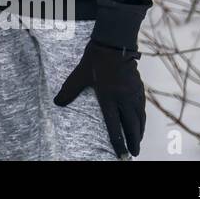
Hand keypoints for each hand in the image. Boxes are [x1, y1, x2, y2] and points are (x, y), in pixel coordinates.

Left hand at [53, 40, 145, 157]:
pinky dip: (142, 119)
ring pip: (139, 118)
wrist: (114, 44)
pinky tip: (140, 123)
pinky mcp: (139, 88)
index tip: (121, 153)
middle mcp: (123, 98)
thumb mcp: (78, 75)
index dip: (118, 141)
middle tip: (133, 154)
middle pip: (131, 125)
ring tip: (138, 142)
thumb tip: (57, 102)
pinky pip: (142, 108)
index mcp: (108, 97)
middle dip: (133, 141)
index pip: (114, 125)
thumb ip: (69, 91)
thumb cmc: (94, 60)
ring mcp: (133, 93)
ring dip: (139, 132)